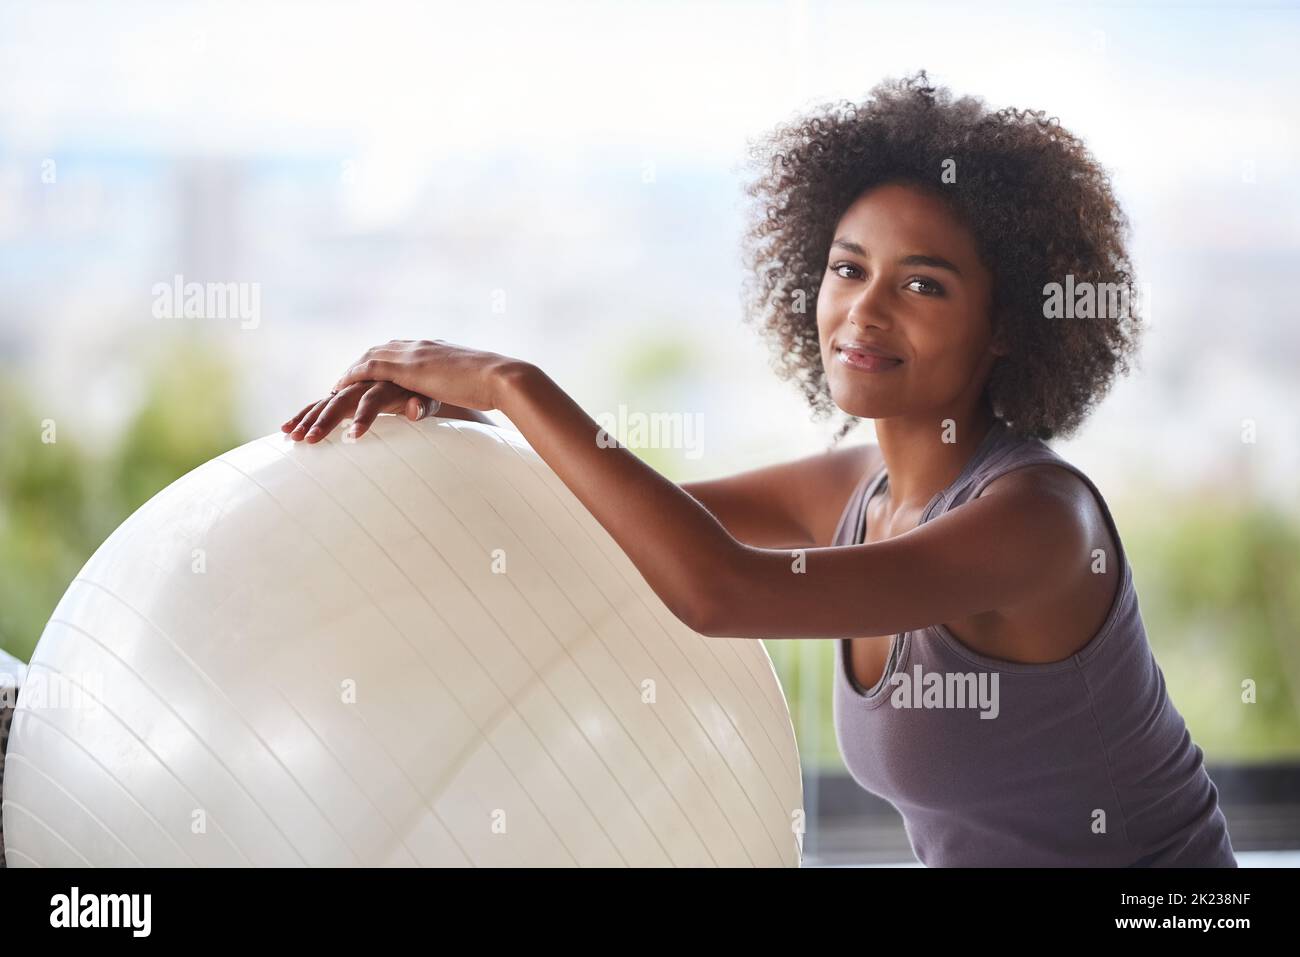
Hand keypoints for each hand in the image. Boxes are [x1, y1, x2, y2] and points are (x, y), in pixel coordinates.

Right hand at [281, 380, 437, 442]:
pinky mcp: (344, 395)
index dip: (363, 416)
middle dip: (326, 419)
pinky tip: (286, 428)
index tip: (353, 437)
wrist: (418, 377)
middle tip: (311, 440)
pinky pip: (322, 404)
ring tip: (293, 437)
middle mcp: (366, 382)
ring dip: (309, 418)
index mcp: (387, 382)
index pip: (372, 398)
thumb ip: (423, 405)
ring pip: (327, 401)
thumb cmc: (427, 393)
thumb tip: (413, 409)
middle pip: (343, 399)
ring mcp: (353, 388)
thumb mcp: (432, 399)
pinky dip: (305, 415)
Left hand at [331, 339, 519, 412]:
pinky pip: (370, 368)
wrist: (502, 377)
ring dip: (350, 372)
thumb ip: (460, 387)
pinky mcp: (409, 366)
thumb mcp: (471, 385)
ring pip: (369, 357)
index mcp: (436, 349)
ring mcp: (414, 353)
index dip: (381, 362)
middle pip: (379, 351)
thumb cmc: (496, 386)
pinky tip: (339, 389)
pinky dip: (352, 376)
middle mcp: (421, 346)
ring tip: (334, 390)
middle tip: (340, 384)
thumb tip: (463, 396)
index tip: (367, 375)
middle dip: (358, 366)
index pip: (400, 351)